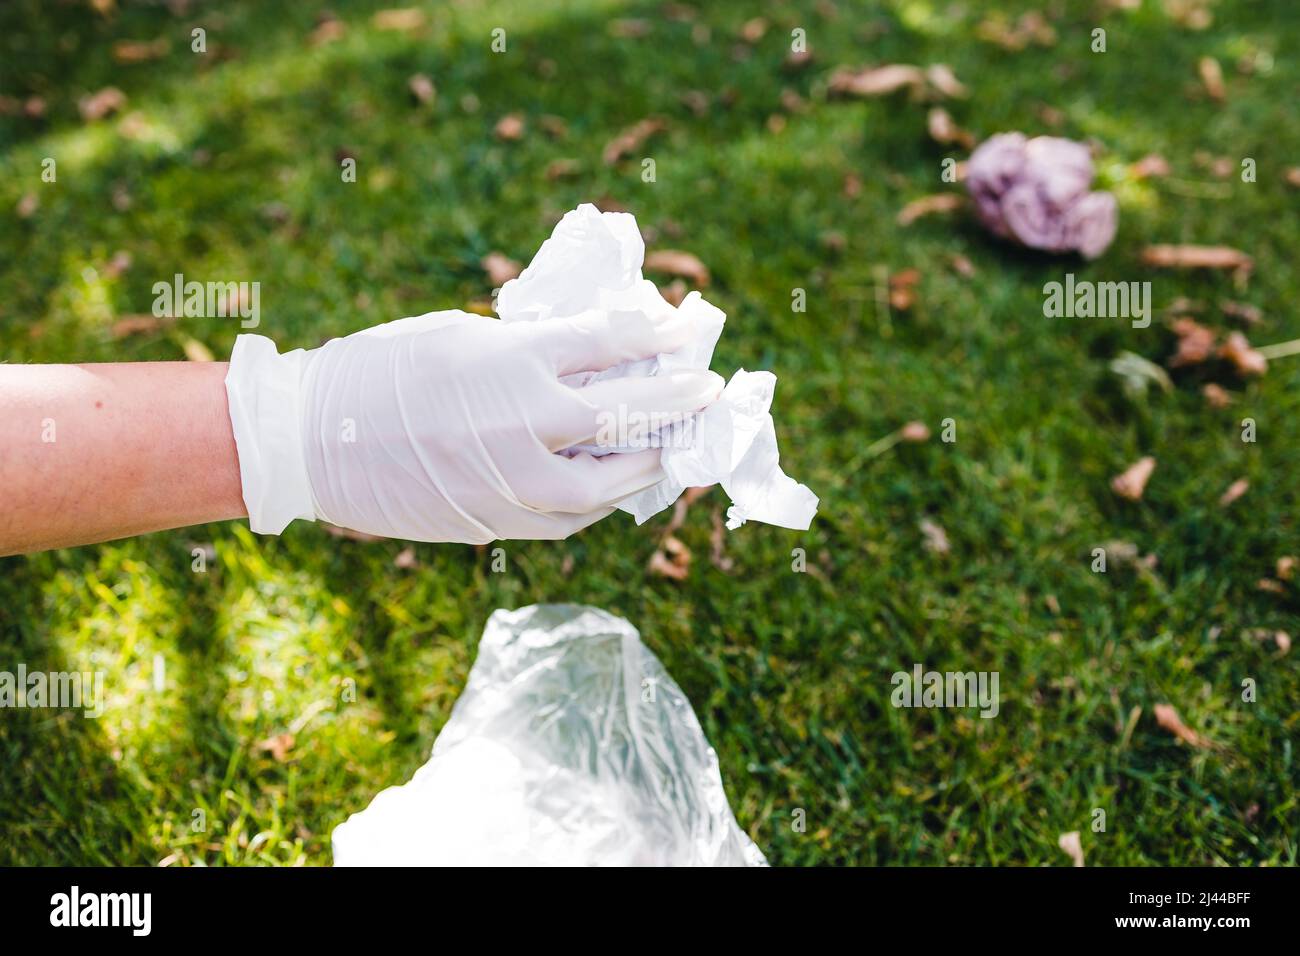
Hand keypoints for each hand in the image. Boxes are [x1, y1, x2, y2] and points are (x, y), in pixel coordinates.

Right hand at [225, 308, 721, 542]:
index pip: (613, 341)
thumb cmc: (380, 370)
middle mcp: (525, 423)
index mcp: (514, 361)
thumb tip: (591, 352)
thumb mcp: (461, 335)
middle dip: (678, 398)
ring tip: (668, 449)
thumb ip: (530, 346)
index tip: (689, 327)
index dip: (660, 333)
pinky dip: (598, 502)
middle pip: (629, 411)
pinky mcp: (496, 521)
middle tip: (708, 388)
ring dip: (647, 464)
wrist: (309, 440)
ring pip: (609, 483)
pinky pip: (568, 519)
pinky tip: (612, 486)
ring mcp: (513, 480)